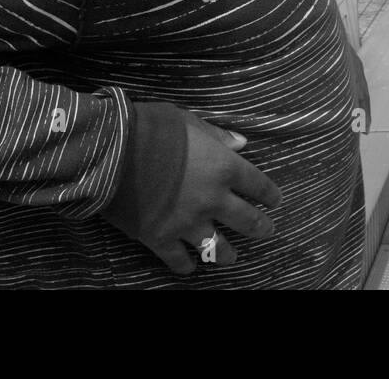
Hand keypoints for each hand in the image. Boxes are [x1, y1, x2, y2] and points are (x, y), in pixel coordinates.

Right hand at [104, 106, 280, 274]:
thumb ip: (217, 135)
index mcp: (224, 168)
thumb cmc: (152, 128)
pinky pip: (179, 260)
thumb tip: (241, 143)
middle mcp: (213, 200)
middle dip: (260, 228)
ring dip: (227, 254)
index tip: (275, 201)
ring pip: (217, 248)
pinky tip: (190, 266)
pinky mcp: (161, 239)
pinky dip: (186, 266)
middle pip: (247, 221)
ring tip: (231, 258)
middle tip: (266, 232)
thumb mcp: (189, 121)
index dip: (270, 195)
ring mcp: (188, 223)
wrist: (113, 152)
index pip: (259, 185)